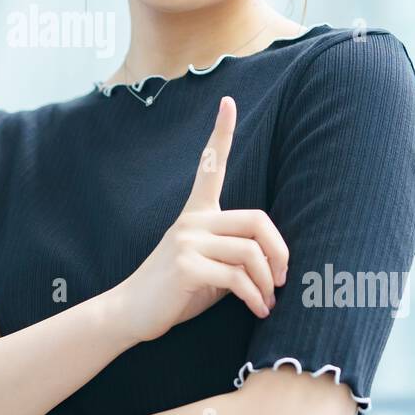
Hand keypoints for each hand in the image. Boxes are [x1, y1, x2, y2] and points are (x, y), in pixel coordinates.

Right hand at [110, 95, 289, 343]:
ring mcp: (187, 241)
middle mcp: (192, 221)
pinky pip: (238, 278)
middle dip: (280, 251)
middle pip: (257, 220)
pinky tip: (258, 309)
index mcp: (196, 213)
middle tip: (283, 278)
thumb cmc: (175, 291)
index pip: (210, 166)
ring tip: (268, 302)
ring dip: (267, 283)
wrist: (131, 312)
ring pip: (251, 253)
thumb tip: (278, 263)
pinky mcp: (186, 266)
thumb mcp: (208, 266)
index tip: (228, 102)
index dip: (221, 133)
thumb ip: (234, 254)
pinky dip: (255, 297)